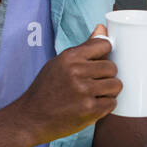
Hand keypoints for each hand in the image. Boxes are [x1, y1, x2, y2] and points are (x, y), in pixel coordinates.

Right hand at [9, 24, 120, 143]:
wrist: (30, 118)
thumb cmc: (46, 89)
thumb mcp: (59, 64)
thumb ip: (84, 48)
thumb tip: (102, 28)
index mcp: (69, 57)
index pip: (104, 45)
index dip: (105, 54)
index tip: (100, 63)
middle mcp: (76, 71)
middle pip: (112, 67)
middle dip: (107, 76)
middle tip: (94, 84)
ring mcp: (83, 91)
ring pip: (116, 85)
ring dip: (109, 92)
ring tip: (94, 95)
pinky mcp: (89, 109)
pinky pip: (112, 103)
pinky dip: (105, 106)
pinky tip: (92, 106)